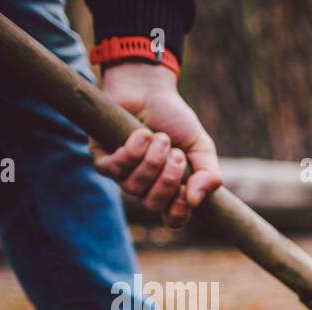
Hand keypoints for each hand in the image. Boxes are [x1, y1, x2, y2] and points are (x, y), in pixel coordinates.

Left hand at [92, 63, 222, 228]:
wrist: (149, 88)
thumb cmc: (174, 119)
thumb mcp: (202, 148)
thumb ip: (209, 176)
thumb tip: (194, 201)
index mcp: (170, 188)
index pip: (171, 219)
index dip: (177, 212)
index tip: (185, 191)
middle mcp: (145, 186)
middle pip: (152, 204)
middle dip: (168, 180)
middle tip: (176, 153)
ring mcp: (122, 174)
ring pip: (133, 187)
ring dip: (151, 161)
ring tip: (160, 137)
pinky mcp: (102, 157)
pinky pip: (114, 169)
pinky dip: (132, 151)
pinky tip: (142, 134)